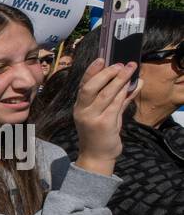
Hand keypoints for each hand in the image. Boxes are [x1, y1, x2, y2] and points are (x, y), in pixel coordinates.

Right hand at [73, 57, 134, 174]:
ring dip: (119, 80)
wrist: (97, 156)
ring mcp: (91, 118)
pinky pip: (115, 105)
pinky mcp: (103, 124)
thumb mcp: (107, 114)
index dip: (91, 71)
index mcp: (80, 106)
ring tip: (130, 69)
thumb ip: (119, 98)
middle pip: (90, 88)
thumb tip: (135, 81)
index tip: (102, 58)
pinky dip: (124, 93)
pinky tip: (132, 85)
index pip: (83, 85)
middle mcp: (82, 111)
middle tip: (120, 64)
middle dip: (106, 73)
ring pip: (105, 94)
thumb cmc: (101, 134)